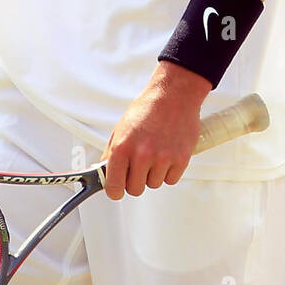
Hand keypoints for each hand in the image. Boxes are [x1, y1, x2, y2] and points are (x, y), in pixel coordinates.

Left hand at [103, 63, 210, 200]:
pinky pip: (171, 179)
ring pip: (154, 184)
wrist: (174, 94)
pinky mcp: (180, 158)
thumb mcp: (121, 128)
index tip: (118, 189)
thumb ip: (112, 153)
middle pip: (135, 189)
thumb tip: (104, 172)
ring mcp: (162, 158)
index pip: (114, 186)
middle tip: (140, 165)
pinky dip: (169, 171)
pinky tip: (168, 154)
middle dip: (136, 180)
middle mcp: (142, 154)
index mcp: (122, 147)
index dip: (115, 190)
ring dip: (154, 174)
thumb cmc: (148, 108)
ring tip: (156, 153)